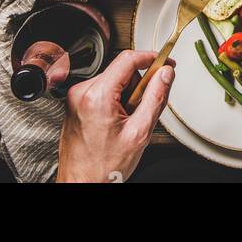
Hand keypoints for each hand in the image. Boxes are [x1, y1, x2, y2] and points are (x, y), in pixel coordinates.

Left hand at [56, 50, 173, 182]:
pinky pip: (103, 91)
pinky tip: (115, 123)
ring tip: (125, 123)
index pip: (128, 59)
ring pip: (113, 81)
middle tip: (140, 112)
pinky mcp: (75, 103)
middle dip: (137, 87)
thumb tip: (165, 75)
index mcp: (97, 96)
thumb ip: (156, 98)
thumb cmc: (103, 167)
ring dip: (126, 96)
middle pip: (121, 71)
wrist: (81, 184)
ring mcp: (76, 97)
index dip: (151, 58)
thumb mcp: (139, 132)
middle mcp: (82, 92)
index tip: (165, 62)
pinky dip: (115, 102)